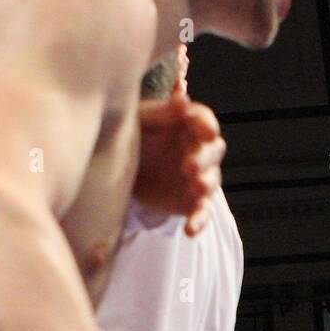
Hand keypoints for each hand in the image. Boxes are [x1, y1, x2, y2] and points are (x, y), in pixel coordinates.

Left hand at [134, 57, 226, 235]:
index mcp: (188, 125)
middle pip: (213, 151)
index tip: (206, 130)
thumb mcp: (140, 121)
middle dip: (205, 158)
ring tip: (196, 186)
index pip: (204, 121)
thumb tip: (183, 100)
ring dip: (206, 183)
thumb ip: (161, 112)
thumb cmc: (133, 136)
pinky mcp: (191, 202)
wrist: (116, 171)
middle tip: (189, 165)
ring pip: (212, 180)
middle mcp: (198, 150)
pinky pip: (202, 212)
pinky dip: (199, 221)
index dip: (206, 125)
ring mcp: (198, 178)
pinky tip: (190, 230)